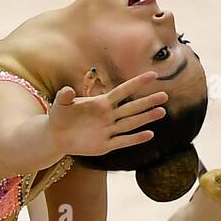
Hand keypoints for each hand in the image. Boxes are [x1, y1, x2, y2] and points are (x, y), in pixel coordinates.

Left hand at [46, 72, 167, 157]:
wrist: (56, 136)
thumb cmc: (59, 116)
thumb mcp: (60, 104)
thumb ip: (65, 96)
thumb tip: (67, 90)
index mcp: (101, 102)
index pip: (122, 91)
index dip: (137, 83)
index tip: (153, 75)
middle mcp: (108, 116)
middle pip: (131, 108)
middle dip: (147, 102)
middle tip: (164, 96)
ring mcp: (108, 131)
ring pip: (131, 123)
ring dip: (146, 118)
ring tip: (161, 111)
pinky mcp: (105, 145)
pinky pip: (123, 141)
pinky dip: (135, 138)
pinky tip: (150, 134)